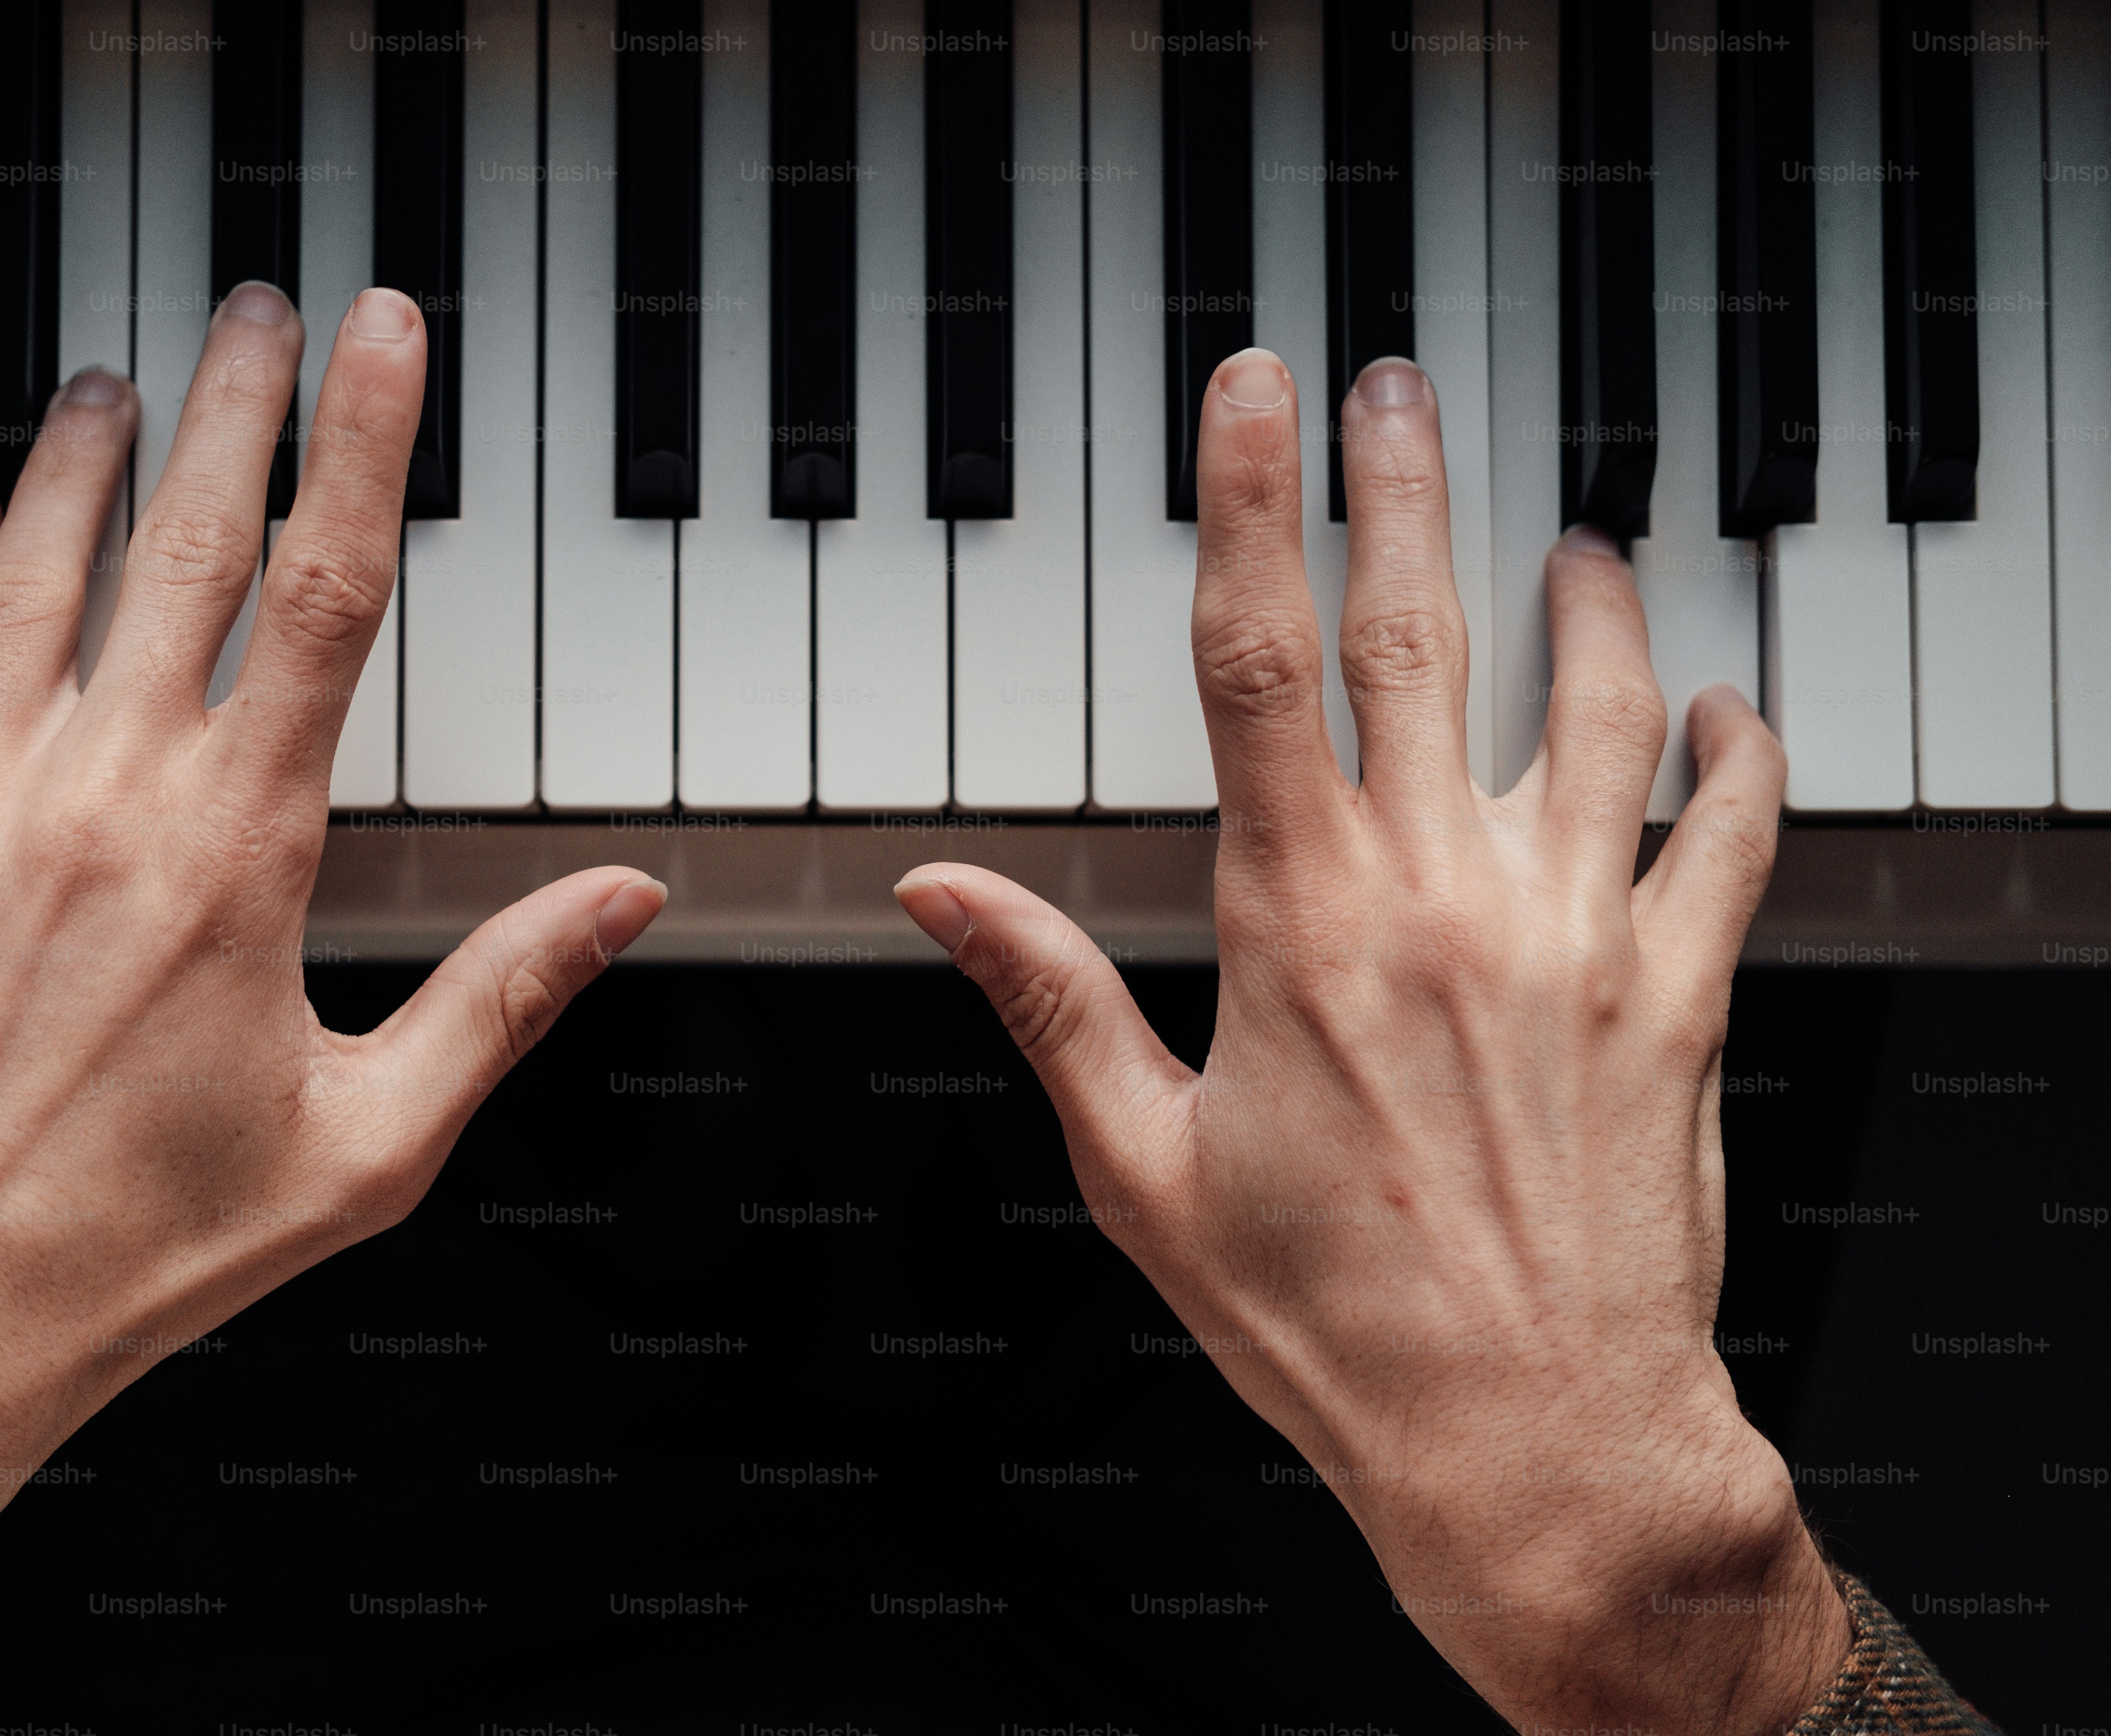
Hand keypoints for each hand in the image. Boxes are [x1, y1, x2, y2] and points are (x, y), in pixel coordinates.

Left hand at [0, 283, 664, 1667]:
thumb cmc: (141, 1242)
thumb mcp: (369, 1145)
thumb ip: (503, 1001)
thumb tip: (621, 902)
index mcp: (235, 857)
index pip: (321, 595)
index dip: (362, 444)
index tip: (378, 338)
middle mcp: (99, 803)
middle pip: (182, 545)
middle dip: (233, 405)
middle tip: (257, 309)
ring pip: (31, 576)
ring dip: (84, 463)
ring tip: (120, 383)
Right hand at [893, 352, 1843, 1730]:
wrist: (1537, 1448)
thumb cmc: (1335, 1326)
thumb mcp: (1148, 1169)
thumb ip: (1052, 1004)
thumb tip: (944, 897)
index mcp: (1302, 929)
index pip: (1261, 660)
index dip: (1251, 504)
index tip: (1255, 396)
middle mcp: (1446, 904)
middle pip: (1421, 636)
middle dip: (1405, 488)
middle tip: (1398, 389)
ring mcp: (1578, 940)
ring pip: (1595, 708)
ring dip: (1587, 603)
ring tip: (1575, 537)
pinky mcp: (1682, 999)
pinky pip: (1733, 839)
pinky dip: (1741, 758)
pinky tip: (1729, 708)